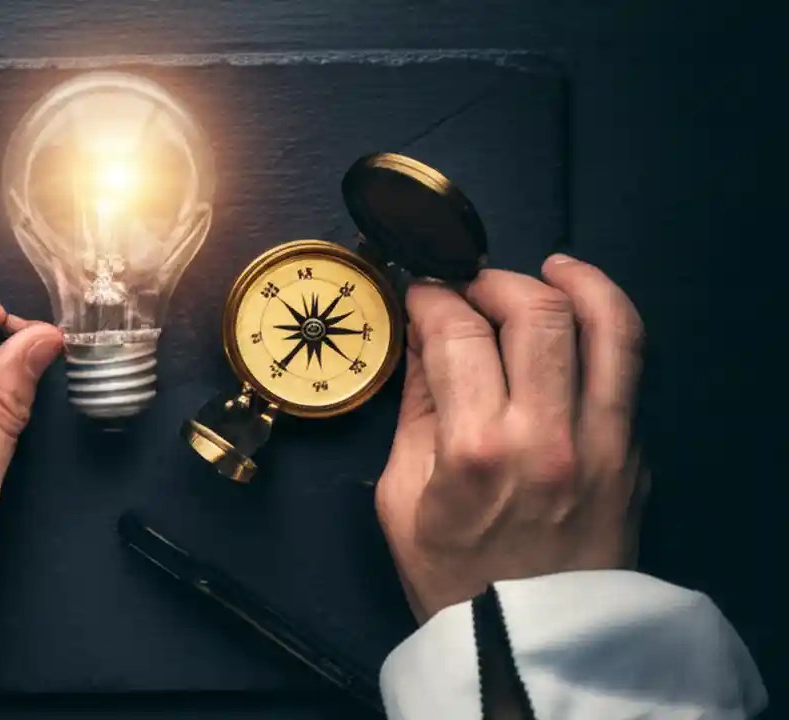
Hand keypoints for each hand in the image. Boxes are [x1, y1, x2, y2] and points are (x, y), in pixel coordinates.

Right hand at [376, 254, 646, 623]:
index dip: (433, 296)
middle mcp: (548, 436)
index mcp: (475, 450)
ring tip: (551, 269)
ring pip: (609, 325)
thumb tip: (423, 338)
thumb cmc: (450, 575)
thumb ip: (414, 408)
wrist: (527, 644)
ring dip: (577, 281)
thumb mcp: (400, 496)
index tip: (421, 292)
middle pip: (538, 312)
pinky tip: (581, 317)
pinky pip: (630, 368)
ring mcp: (605, 444)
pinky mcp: (636, 455)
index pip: (458, 333)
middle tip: (472, 287)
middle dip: (496, 280)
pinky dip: (607, 328)